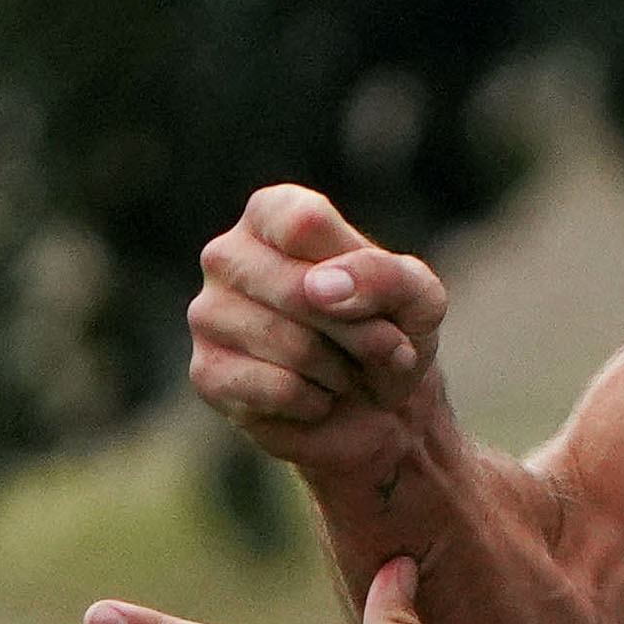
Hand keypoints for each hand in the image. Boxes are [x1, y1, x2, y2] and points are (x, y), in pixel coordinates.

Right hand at [186, 184, 453, 487]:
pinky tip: (314, 396)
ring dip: (342, 372)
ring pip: (293, 344)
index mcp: (271, 213)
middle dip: (361, 333)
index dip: (358, 272)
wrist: (376, 410)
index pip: (305, 224)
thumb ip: (383, 275)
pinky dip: (317, 402)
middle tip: (379, 348)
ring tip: (343, 372)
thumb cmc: (390, 333)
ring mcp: (208, 313)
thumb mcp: (417, 297)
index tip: (381, 300)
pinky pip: (279, 388)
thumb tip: (320, 288)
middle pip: (300, 289)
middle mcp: (227, 254)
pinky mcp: (207, 372)